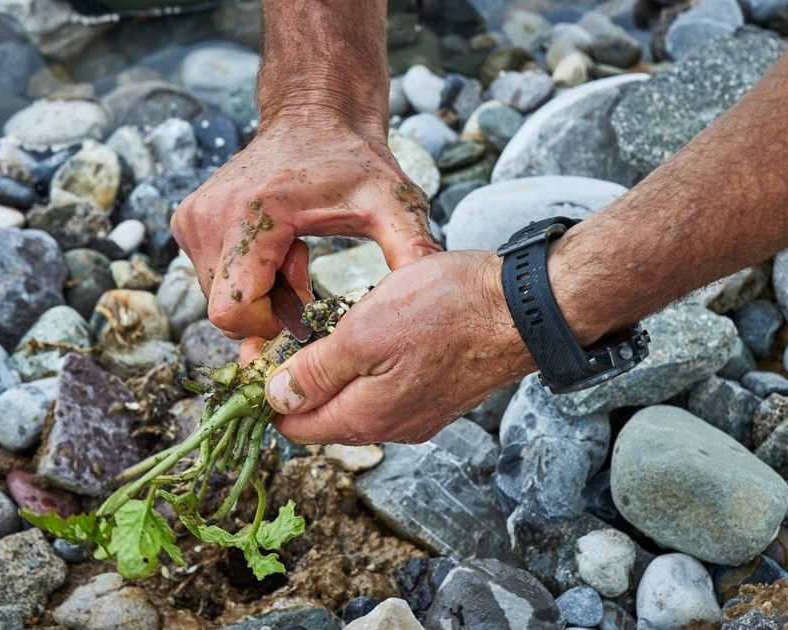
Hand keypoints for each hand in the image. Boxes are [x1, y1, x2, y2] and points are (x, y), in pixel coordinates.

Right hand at [170, 118, 441, 339]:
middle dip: (269, 306)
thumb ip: (412, 248)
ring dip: (261, 291)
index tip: (307, 307)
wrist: (316, 113)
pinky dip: (248, 274)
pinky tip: (281, 246)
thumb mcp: (393, 203)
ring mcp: (192, 218)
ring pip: (219, 296)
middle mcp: (209, 216)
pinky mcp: (188, 220)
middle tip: (307, 272)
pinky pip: (214, 276)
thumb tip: (432, 295)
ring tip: (297, 255)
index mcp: (252, 214)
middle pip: (226, 309)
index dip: (269, 325)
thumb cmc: (356, 161)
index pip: (231, 311)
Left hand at [248, 250, 535, 444]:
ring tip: (336, 322)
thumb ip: (316, 371)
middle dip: (302, 379)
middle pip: (325, 414)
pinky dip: (372, 364)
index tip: (263, 350)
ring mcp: (420, 413)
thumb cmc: (448, 310)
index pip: (294, 427)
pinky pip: (389, 388)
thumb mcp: (364, 331)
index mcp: (367, 418)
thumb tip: (274, 399)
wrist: (525, 308)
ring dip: (338, 368)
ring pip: (358, 398)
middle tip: (296, 328)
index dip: (269, 392)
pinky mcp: (440, 394)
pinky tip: (377, 330)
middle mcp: (393, 427)